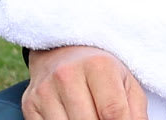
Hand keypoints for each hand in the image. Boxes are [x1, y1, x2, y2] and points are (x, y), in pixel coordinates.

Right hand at [23, 45, 147, 119]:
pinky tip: (72, 119)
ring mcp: (45, 91)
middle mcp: (66, 75)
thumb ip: (135, 113)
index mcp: (97, 65)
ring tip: (91, 118)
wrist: (62, 52)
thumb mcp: (126, 83)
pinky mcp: (30, 104)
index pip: (113, 113)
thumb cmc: (102, 72)